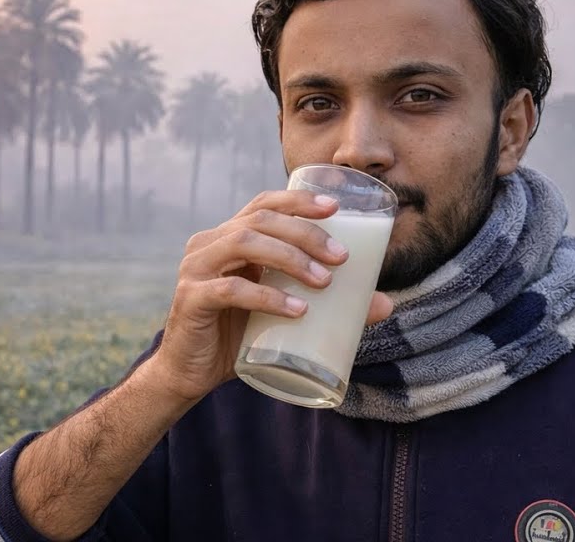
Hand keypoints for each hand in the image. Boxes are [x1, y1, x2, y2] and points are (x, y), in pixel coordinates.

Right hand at [149, 191, 393, 401]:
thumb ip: (327, 305)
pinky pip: (230, 290)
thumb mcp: (284, 315)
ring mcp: (195, 269)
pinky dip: (267, 297)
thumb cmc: (238, 338)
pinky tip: (295, 311)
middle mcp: (208, 244)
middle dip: (305, 233)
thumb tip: (384, 305)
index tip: (335, 208)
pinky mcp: (190, 300)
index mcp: (229, 238)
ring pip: (245, 243)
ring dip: (289, 258)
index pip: (263, 204)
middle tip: (341, 257)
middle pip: (260, 219)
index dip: (298, 200)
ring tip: (324, 282)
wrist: (190, 375)